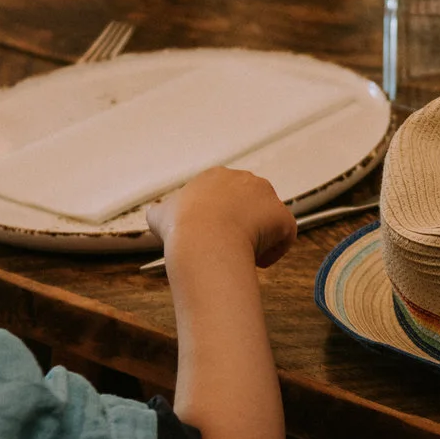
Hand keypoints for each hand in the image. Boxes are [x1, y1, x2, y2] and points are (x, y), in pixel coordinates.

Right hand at [146, 168, 295, 269]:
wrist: (202, 238)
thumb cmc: (180, 228)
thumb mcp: (159, 215)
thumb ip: (159, 212)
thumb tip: (155, 214)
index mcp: (216, 176)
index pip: (224, 197)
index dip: (219, 219)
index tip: (212, 237)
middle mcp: (245, 179)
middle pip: (249, 206)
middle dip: (241, 226)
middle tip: (228, 247)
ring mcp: (267, 197)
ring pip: (268, 220)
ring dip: (258, 238)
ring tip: (243, 255)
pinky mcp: (283, 217)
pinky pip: (284, 235)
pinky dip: (274, 251)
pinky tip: (258, 261)